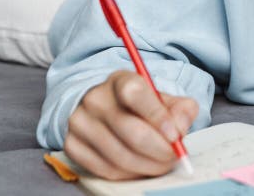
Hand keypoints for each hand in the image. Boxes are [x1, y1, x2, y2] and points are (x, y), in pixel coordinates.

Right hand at [64, 70, 198, 179]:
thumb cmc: (136, 104)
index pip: (136, 94)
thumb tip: (181, 127)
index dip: (158, 116)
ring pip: (120, 156)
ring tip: (162, 163)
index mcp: (120, 80)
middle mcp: (95, 99)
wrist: (100, 106)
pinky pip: (106, 169)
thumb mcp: (160, 97)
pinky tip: (140, 166)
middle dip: (160, 150)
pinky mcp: (72, 146)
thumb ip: (180, 109)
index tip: (175, 135)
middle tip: (175, 156)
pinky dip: (129, 173)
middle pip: (131, 131)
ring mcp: (80, 123)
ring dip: (148, 166)